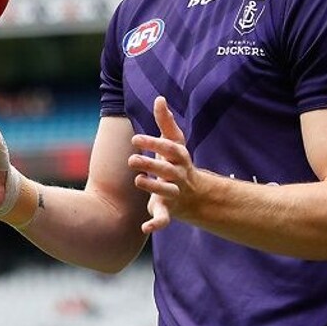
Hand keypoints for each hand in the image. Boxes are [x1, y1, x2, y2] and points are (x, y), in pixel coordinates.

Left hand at [129, 96, 199, 234]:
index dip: (155, 143)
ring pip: (166, 192)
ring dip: (153, 187)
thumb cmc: (178, 162)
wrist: (194, 195)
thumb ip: (165, 121)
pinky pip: (164, 219)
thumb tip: (159, 98)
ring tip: (138, 180)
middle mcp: (178, 176)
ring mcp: (174, 193)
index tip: (136, 138)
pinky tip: (145, 228)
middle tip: (132, 159)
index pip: (169, 148)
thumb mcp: (174, 142)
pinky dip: (156, 224)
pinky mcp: (167, 209)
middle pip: (167, 170)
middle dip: (151, 164)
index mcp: (179, 158)